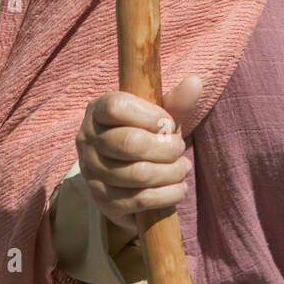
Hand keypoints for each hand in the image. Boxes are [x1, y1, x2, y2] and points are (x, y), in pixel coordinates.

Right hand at [76, 75, 202, 232]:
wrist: (126, 177)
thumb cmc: (145, 135)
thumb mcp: (158, 116)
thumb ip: (175, 100)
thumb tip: (196, 81)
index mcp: (97, 111)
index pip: (117, 107)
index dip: (151, 116)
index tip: (169, 123)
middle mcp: (87, 140)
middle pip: (130, 143)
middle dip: (166, 147)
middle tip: (179, 148)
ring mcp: (92, 173)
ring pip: (138, 174)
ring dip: (171, 172)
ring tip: (182, 168)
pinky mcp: (102, 202)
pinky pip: (140, 200)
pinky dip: (167, 194)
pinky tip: (178, 188)